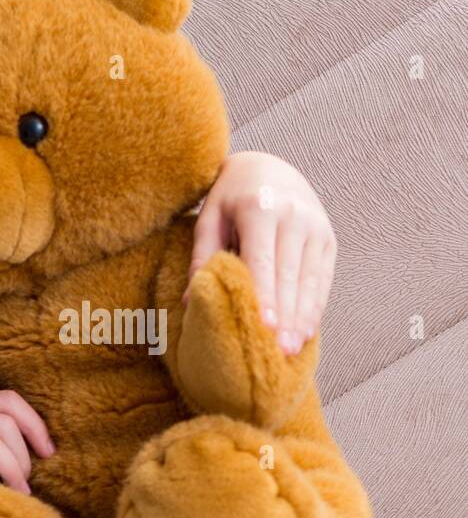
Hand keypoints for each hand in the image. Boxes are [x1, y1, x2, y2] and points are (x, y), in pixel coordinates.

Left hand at [184, 150, 336, 354]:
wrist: (268, 166)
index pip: (262, 259)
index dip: (264, 294)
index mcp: (259, 207)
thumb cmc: (230, 196)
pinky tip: (305, 331)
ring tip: (291, 349)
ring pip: (309, 280)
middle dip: (284, 316)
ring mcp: (315, 227)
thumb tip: (191, 299)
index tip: (263, 326)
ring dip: (301, 317)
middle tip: (276, 351)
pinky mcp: (328, 238)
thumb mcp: (210, 216)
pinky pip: (322, 278)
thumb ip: (202, 255)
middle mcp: (294, 216)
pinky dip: (314, 306)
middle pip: (289, 275)